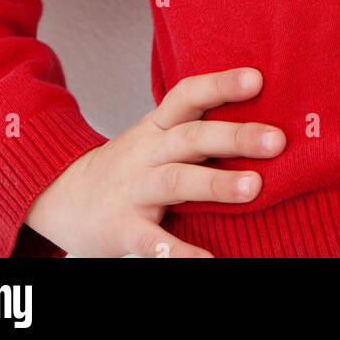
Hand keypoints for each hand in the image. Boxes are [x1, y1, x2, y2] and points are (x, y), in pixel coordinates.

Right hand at [23, 67, 285, 257]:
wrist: (62, 199)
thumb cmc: (130, 167)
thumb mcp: (157, 138)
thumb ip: (198, 128)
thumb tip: (263, 120)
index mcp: (158, 126)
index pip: (188, 95)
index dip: (221, 84)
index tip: (258, 78)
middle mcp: (147, 152)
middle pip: (191, 136)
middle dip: (234, 135)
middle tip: (277, 139)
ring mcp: (133, 190)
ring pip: (175, 180)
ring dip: (215, 182)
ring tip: (254, 188)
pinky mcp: (123, 229)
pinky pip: (153, 241)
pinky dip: (179, 252)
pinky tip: (210, 261)